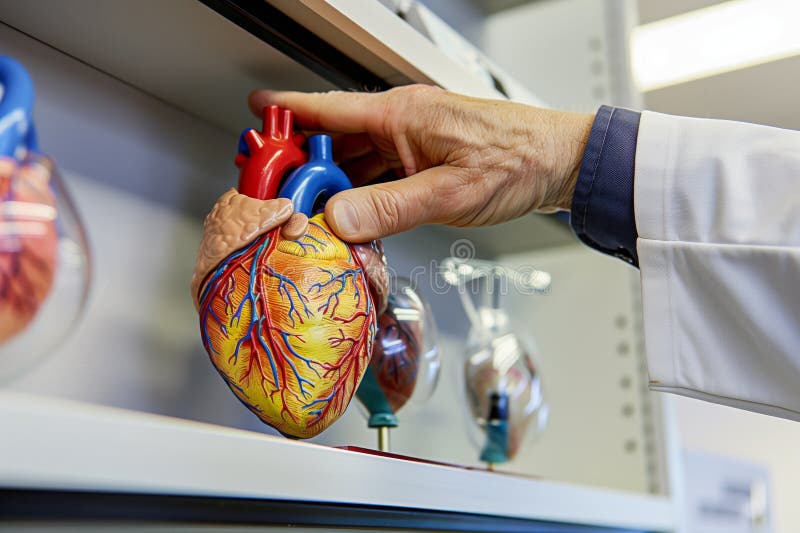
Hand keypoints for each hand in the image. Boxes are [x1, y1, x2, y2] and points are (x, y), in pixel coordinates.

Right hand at [249, 85, 592, 241]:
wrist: (561, 163)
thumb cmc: (518, 161)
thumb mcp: (449, 192)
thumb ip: (390, 207)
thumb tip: (337, 219)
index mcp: (402, 115)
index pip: (330, 109)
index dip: (288, 111)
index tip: (255, 114)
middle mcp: (403, 123)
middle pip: (336, 141)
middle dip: (305, 164)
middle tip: (278, 193)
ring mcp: (414, 142)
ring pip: (357, 161)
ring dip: (333, 184)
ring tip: (309, 212)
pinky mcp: (426, 161)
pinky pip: (380, 175)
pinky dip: (361, 194)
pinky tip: (353, 216)